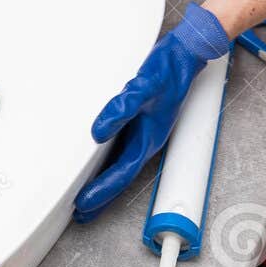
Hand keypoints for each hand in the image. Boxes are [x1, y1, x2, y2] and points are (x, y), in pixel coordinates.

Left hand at [72, 3, 230, 222]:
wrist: (184, 53)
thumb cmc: (168, 69)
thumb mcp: (144, 86)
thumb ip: (121, 108)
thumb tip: (98, 131)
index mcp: (149, 138)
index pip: (122, 173)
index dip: (102, 191)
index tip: (83, 205)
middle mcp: (145, 139)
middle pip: (121, 175)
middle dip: (102, 196)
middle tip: (81, 213)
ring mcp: (143, 131)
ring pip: (121, 163)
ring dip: (104, 180)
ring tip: (87, 196)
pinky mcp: (139, 120)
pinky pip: (120, 147)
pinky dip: (107, 159)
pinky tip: (98, 158)